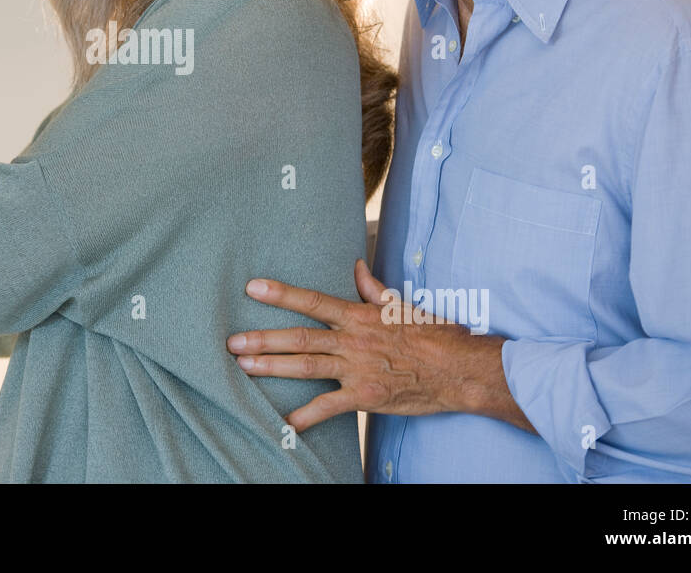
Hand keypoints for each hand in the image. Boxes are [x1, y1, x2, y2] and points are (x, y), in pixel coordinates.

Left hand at [226, 259, 524, 431]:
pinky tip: (283, 423)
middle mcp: (353, 340)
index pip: (312, 301)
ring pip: (306, 366)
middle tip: (231, 342)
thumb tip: (356, 267)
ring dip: (272, 368)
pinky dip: (305, 417)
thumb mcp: (401, 305)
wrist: (459, 369)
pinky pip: (328, 407)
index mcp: (359, 315)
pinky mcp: (365, 395)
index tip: (252, 288)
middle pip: (300, 337)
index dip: (281, 293)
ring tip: (243, 368)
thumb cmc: (433, 334)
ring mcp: (357, 369)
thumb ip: (373, 288)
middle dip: (262, 339)